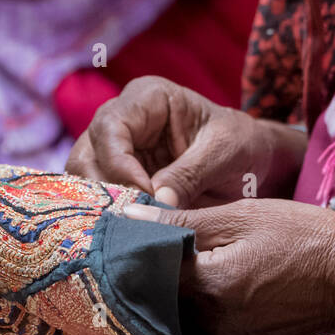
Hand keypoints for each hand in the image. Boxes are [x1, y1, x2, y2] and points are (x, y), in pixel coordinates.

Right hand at [65, 76, 306, 207]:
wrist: (252, 162)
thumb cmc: (242, 145)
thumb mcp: (224, 153)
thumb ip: (189, 174)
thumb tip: (157, 203)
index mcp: (149, 98)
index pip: (111, 127)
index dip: (119, 165)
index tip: (145, 196)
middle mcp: (123, 120)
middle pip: (86, 154)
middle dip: (104, 190)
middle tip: (131, 221)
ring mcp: (116, 152)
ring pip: (82, 181)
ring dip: (101, 208)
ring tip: (129, 231)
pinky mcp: (118, 182)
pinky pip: (96, 201)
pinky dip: (107, 219)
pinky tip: (126, 236)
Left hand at [121, 197, 334, 334]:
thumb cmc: (305, 236)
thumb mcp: (244, 215)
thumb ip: (184, 220)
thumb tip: (131, 214)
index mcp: (210, 286)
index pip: (148, 266)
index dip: (140, 243)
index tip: (141, 225)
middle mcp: (210, 325)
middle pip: (159, 295)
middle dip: (157, 267)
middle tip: (169, 238)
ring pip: (178, 314)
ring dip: (178, 288)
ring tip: (198, 257)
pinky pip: (201, 327)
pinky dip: (201, 304)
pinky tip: (222, 279)